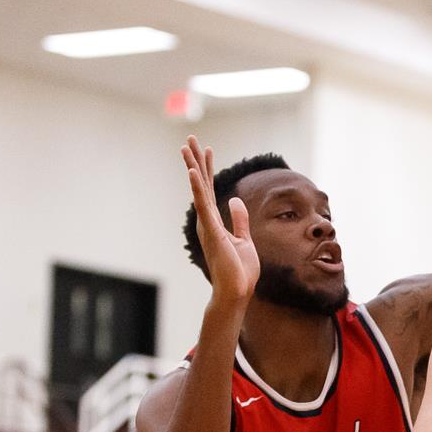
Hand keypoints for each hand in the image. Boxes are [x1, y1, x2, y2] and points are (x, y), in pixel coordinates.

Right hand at [182, 134, 258, 309]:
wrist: (236, 292)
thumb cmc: (239, 271)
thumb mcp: (244, 239)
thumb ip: (239, 220)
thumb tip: (236, 200)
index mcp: (214, 222)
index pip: (210, 189)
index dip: (208, 169)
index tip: (207, 149)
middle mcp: (207, 221)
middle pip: (201, 185)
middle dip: (196, 161)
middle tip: (190, 139)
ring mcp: (208, 226)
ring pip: (199, 190)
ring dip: (193, 167)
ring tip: (187, 147)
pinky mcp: (213, 232)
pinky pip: (204, 205)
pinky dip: (198, 188)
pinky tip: (193, 172)